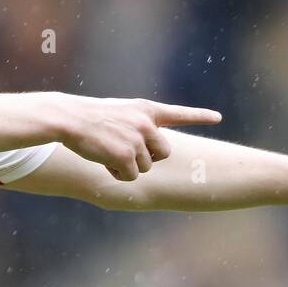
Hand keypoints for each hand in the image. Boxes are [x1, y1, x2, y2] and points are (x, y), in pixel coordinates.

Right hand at [63, 97, 221, 180]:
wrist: (69, 119)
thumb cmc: (89, 117)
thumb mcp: (120, 112)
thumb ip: (138, 124)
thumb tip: (147, 152)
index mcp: (146, 110)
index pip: (179, 113)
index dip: (199, 115)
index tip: (217, 117)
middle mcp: (147, 124)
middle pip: (163, 153)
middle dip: (149, 158)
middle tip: (126, 153)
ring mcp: (138, 140)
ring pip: (146, 167)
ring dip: (128, 166)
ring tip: (108, 151)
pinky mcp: (126, 156)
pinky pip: (131, 176)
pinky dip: (118, 174)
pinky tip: (104, 160)